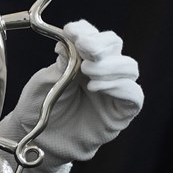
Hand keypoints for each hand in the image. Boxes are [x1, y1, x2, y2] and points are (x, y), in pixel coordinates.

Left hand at [0, 20, 143, 172]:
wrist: (39, 141)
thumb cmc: (39, 110)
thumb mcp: (45, 81)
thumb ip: (62, 63)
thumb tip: (70, 41)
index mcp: (80, 58)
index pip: (92, 36)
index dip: (85, 31)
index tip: (72, 31)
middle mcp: (101, 71)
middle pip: (115, 46)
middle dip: (101, 43)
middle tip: (85, 48)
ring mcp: (114, 90)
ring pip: (129, 67)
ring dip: (109, 65)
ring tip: (87, 72)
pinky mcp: (122, 111)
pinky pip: (133, 94)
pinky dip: (118, 86)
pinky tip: (97, 87)